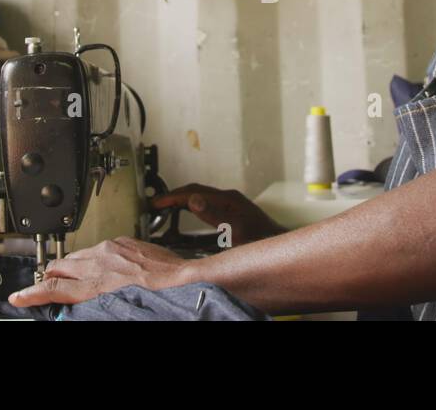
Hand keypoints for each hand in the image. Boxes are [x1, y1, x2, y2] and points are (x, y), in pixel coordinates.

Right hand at [9, 236, 193, 306]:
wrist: (182, 280)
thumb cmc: (157, 299)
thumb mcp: (118, 310)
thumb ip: (93, 305)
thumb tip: (80, 307)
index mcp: (95, 285)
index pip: (54, 289)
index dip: (31, 294)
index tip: (18, 297)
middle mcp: (99, 264)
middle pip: (60, 268)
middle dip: (50, 276)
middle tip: (47, 285)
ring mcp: (110, 250)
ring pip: (78, 256)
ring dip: (72, 266)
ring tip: (75, 276)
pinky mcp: (123, 242)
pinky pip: (100, 248)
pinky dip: (95, 258)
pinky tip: (104, 266)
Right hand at [150, 184, 285, 245]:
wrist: (279, 245)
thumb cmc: (262, 240)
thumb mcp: (235, 229)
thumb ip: (214, 214)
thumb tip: (193, 199)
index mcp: (227, 199)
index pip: (194, 193)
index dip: (173, 197)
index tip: (157, 203)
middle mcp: (228, 198)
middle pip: (195, 191)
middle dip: (174, 196)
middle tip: (156, 205)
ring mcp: (230, 204)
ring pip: (200, 196)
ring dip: (182, 200)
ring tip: (166, 208)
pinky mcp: (231, 212)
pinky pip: (206, 204)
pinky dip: (191, 207)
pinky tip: (187, 213)